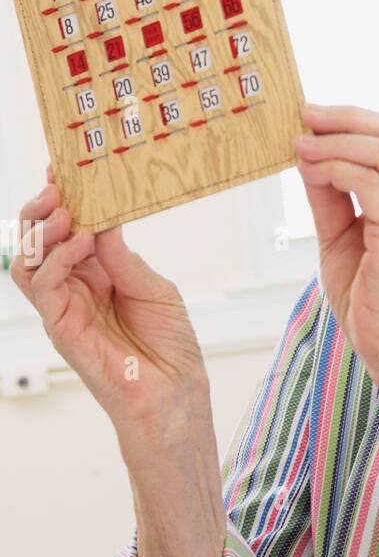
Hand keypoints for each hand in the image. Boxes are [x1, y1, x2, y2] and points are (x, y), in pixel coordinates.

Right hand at [11, 167, 210, 436]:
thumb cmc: (169, 343)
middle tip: (57, 183)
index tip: (63, 166)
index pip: (65, 228)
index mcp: (96, 272)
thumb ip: (122, 255)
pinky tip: (81, 242)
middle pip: (36, 239)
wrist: (174, 390)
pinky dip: (56, 257)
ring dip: (42, 230)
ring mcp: (62, 306)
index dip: (60, 198)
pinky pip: (42, 285)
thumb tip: (102, 216)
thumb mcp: (153, 286)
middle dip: (41, 207)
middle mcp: (73, 286)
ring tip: (67, 211)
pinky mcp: (59, 326)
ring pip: (26, 259)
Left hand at [293, 104, 378, 373]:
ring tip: (301, 145)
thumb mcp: (339, 237)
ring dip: (337, 142)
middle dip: (347, 118)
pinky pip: (370, 185)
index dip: (354, 120)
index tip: (312, 117)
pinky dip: (337, 170)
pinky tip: (312, 172)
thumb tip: (307, 157)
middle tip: (305, 115)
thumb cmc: (369, 299)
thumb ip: (329, 198)